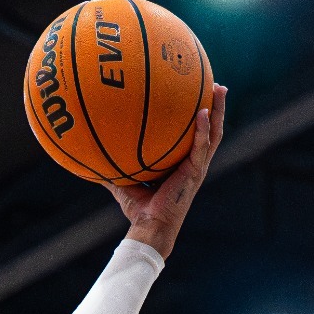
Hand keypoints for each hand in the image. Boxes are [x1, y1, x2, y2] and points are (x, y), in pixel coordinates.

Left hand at [105, 83, 226, 259]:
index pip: (195, 135)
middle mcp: (194, 163)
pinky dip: (203, 129)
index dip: (201, 117)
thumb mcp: (124, 184)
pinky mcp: (195, 172)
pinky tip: (203, 112)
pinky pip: (201, 146)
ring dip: (218, 111)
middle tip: (217, 86)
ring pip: (214, 134)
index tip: (200, 95)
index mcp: (183, 163)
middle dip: (216, 106)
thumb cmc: (139, 210)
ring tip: (220, 90)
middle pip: (211, 129)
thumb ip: (113, 169)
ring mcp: (197, 167)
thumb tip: (92, 158)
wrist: (149, 227)